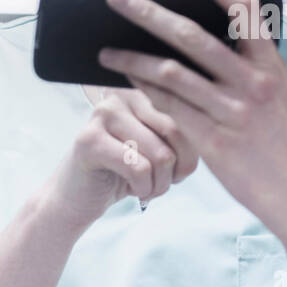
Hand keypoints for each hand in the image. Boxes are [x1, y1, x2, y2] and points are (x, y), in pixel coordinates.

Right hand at [38, 83, 197, 236]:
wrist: (77, 198)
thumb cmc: (128, 172)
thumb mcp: (163, 147)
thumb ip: (185, 134)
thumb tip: (209, 135)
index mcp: (146, 88)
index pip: (189, 113)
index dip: (192, 151)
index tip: (179, 169)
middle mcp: (125, 93)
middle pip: (177, 131)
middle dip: (179, 168)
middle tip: (164, 182)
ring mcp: (104, 113)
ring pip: (160, 153)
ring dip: (160, 184)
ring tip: (146, 187)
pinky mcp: (89, 140)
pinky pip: (138, 168)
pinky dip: (143, 189)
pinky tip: (131, 189)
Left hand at [96, 0, 286, 245]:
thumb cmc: (285, 141)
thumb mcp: (277, 94)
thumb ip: (246, 67)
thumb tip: (199, 42)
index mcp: (270, 63)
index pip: (243, 5)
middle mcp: (253, 82)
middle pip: (191, 35)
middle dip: (147, 12)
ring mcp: (233, 112)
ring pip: (171, 72)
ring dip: (131, 58)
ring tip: (105, 51)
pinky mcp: (215, 141)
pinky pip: (170, 108)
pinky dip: (145, 90)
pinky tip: (127, 83)